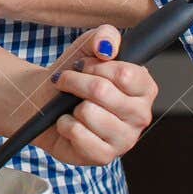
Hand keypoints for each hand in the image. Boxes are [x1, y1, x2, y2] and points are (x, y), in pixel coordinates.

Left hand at [32, 25, 156, 166]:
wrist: (47, 101)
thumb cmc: (74, 74)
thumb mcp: (88, 46)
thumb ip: (104, 36)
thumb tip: (107, 48)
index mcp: (145, 88)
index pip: (125, 74)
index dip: (96, 67)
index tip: (84, 66)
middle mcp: (141, 116)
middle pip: (103, 92)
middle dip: (75, 82)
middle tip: (67, 82)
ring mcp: (125, 140)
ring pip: (89, 113)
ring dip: (70, 105)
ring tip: (71, 106)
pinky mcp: (104, 157)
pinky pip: (79, 134)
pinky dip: (65, 125)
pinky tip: (69, 124)